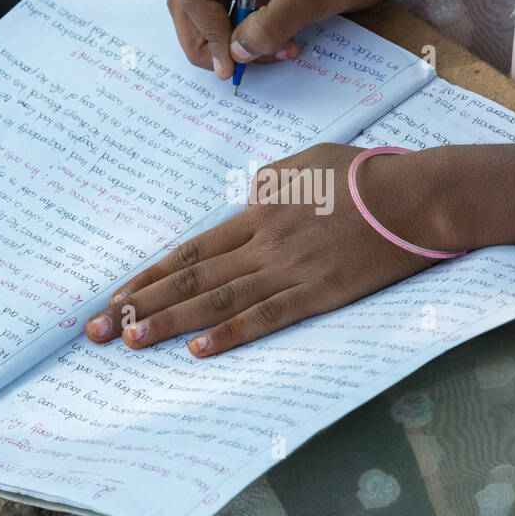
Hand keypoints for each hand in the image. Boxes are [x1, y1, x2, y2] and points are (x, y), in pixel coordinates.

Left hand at [85, 145, 446, 355]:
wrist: (416, 196)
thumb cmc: (364, 175)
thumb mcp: (303, 166)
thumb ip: (267, 188)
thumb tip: (246, 204)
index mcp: (258, 209)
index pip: (191, 250)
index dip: (149, 276)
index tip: (115, 297)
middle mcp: (264, 240)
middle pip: (191, 278)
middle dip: (140, 306)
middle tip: (98, 331)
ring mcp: (290, 267)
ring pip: (219, 298)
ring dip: (171, 322)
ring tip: (132, 343)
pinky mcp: (320, 291)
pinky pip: (269, 315)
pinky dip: (232, 333)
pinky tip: (201, 350)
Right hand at [167, 0, 414, 78]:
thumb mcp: (304, 1)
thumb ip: (266, 31)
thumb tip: (234, 56)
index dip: (207, 35)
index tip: (229, 66)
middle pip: (190, 3)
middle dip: (211, 42)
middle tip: (234, 70)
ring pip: (208, 13)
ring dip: (233, 42)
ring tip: (273, 53)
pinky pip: (232, 14)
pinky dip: (248, 36)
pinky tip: (280, 46)